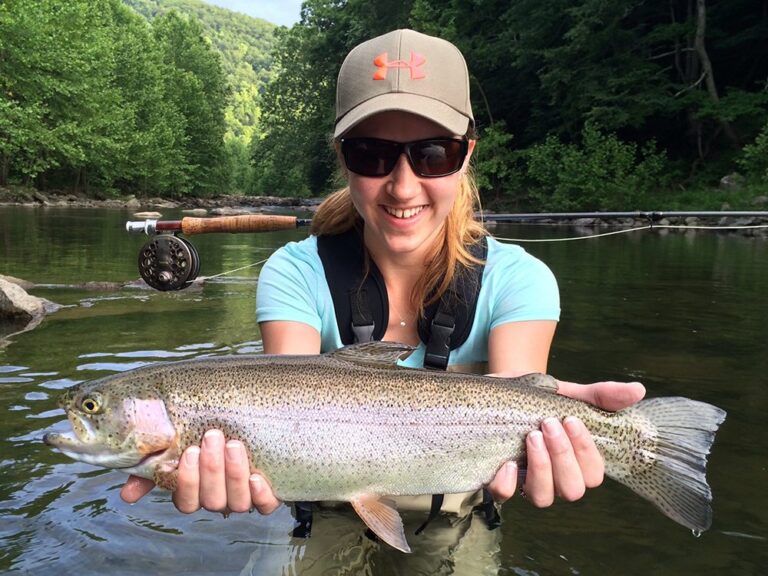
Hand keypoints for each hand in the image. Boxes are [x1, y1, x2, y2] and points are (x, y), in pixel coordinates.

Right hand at [119, 429, 280, 514]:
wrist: (248, 426)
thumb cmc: (205, 439)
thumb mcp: (178, 447)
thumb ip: (153, 469)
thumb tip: (127, 495)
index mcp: (195, 493)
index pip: (187, 500)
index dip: (188, 480)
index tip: (189, 451)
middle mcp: (218, 499)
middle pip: (212, 498)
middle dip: (212, 468)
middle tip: (213, 436)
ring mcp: (243, 498)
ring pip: (237, 501)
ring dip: (234, 474)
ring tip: (233, 444)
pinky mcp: (268, 495)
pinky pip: (266, 505)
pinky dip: (261, 494)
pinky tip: (257, 477)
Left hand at [487, 379, 645, 506]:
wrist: (502, 390)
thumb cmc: (541, 398)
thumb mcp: (570, 394)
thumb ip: (601, 396)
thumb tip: (637, 390)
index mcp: (575, 462)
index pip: (593, 474)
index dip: (586, 452)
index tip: (571, 420)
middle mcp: (554, 478)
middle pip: (572, 489)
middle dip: (563, 457)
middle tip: (549, 423)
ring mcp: (526, 482)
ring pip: (543, 498)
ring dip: (541, 468)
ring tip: (532, 436)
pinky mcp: (498, 479)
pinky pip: (504, 496)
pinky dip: (507, 484)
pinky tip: (508, 462)